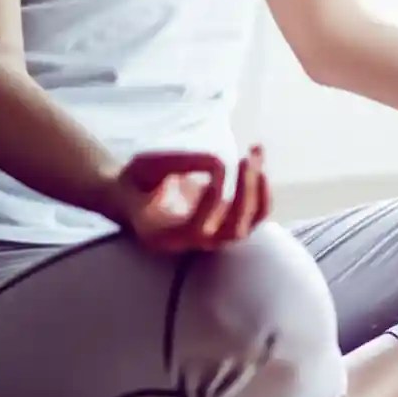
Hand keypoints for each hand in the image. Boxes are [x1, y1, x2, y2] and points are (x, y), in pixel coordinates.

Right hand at [112, 146, 272, 252]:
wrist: (135, 194)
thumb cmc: (135, 183)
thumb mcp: (144, 168)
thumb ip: (175, 165)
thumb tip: (217, 163)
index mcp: (166, 238)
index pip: (199, 232)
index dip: (212, 203)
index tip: (216, 167)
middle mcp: (195, 244)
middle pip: (233, 231)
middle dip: (245, 194)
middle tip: (244, 159)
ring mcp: (216, 235)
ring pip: (249, 223)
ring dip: (258, 188)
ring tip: (254, 152)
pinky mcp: (229, 222)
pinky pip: (255, 213)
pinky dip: (262, 187)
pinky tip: (257, 157)